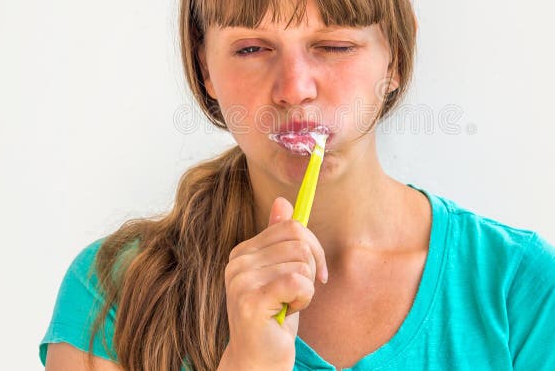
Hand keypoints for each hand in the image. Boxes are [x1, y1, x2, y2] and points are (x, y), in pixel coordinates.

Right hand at [221, 196, 328, 369]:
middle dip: (312, 269)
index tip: (316, 272)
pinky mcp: (250, 300)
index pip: (290, 226)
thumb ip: (280, 240)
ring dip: (307, 289)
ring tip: (289, 305)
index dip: (312, 247)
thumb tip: (283, 200)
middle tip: (301, 293)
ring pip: (302, 264)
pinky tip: (288, 312)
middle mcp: (238, 262)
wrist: (259, 361)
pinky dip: (304, 299)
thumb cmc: (274, 318)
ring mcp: (241, 280)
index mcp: (243, 252)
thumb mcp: (282, 274)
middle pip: (299, 242)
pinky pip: (298, 283)